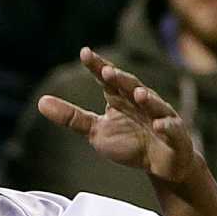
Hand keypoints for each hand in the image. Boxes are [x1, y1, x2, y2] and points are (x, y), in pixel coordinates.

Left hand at [36, 49, 202, 187]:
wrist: (161, 163)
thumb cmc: (129, 142)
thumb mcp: (95, 130)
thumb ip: (71, 117)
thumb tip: (41, 101)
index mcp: (121, 99)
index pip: (108, 80)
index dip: (97, 66)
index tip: (84, 53)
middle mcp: (142, 102)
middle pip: (131, 87)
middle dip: (121, 79)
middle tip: (106, 71)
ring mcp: (160, 117)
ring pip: (154, 105)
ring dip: (147, 99)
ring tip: (138, 93)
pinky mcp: (175, 135)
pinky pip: (172, 129)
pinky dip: (168, 127)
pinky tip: (161, 125)